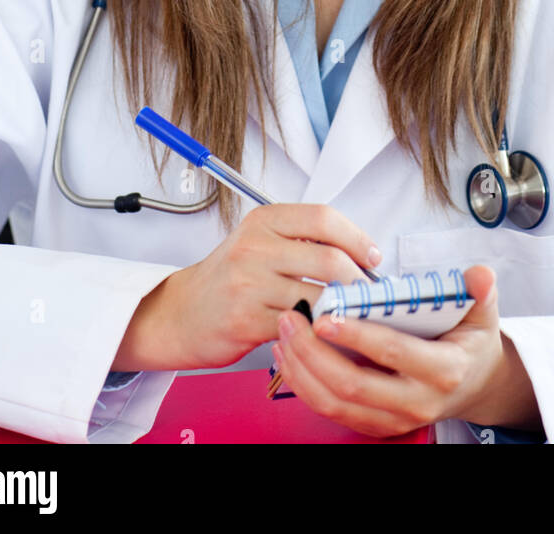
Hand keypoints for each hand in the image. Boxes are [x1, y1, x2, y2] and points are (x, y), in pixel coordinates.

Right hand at [112, 203, 381, 371]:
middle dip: (359, 281)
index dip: (357, 238)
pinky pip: (300, 326)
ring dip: (344, 310)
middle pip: (329, 259)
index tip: (372, 258)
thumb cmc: (229, 278)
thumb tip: (357, 252)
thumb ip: (300, 240)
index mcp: (264, 220)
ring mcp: (249, 284)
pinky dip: (320, 332)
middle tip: (369, 295)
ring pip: (318, 296)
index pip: (323, 218)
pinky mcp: (246, 320)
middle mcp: (255, 247)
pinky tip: (326, 335)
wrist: (181, 314)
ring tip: (353, 316)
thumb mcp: (258, 241)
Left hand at [271, 265, 542, 437]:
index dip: (356, 335)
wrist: (474, 384)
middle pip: (353, 384)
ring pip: (336, 403)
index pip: (392, 352)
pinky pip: (332, 411)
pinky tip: (289, 356)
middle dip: (314, 352)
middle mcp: (417, 401)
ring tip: (284, 333)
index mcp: (443, 370)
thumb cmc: (470, 340)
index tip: (326, 316)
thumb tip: (480, 275)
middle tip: (292, 318)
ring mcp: (394, 418)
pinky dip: (304, 385)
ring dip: (302, 369)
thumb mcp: (482, 312)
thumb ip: (479, 291)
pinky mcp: (376, 424)